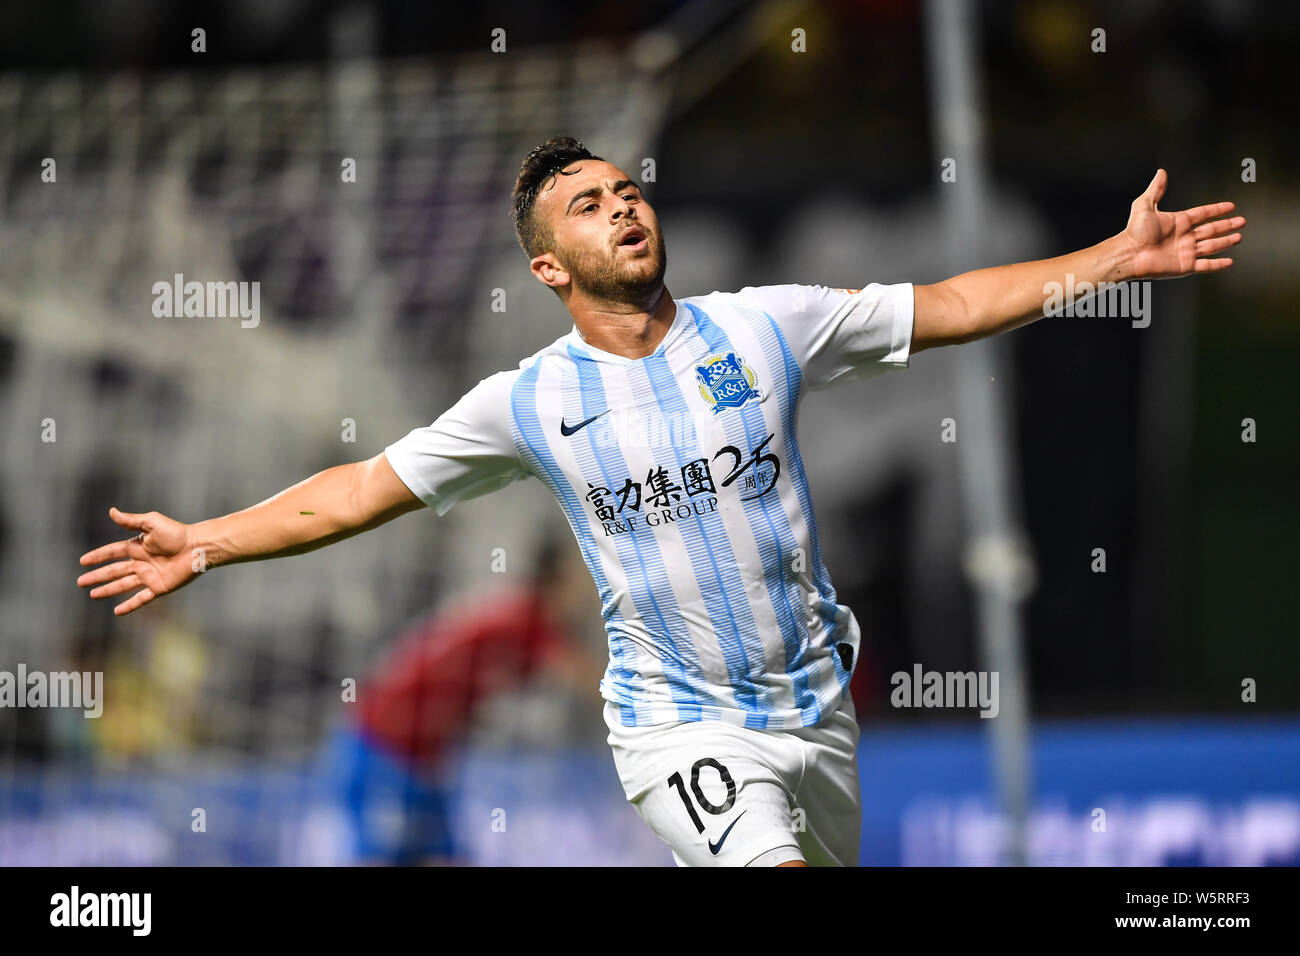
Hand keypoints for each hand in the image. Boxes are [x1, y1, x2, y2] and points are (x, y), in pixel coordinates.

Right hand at [77, 507, 199, 615]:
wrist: (197, 548)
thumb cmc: (176, 533)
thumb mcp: (151, 523)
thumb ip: (131, 520)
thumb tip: (111, 511)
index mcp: (137, 547)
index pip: (112, 552)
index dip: (97, 557)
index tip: (82, 561)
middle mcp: (141, 562)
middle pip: (114, 571)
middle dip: (97, 576)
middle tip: (80, 582)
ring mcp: (149, 576)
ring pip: (123, 585)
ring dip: (108, 590)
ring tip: (92, 595)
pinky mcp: (159, 587)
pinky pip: (141, 599)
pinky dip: (129, 605)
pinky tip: (117, 611)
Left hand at [1122, 169, 1244, 278]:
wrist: (1129, 254)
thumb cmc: (1134, 231)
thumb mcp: (1145, 205)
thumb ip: (1156, 189)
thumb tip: (1161, 172)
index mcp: (1178, 222)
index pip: (1203, 213)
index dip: (1217, 210)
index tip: (1230, 206)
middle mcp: (1184, 237)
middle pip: (1212, 229)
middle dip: (1227, 225)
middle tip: (1241, 221)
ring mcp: (1186, 252)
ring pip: (1212, 245)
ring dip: (1226, 241)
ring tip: (1239, 237)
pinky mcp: (1185, 266)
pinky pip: (1206, 265)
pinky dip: (1218, 264)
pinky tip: (1229, 261)